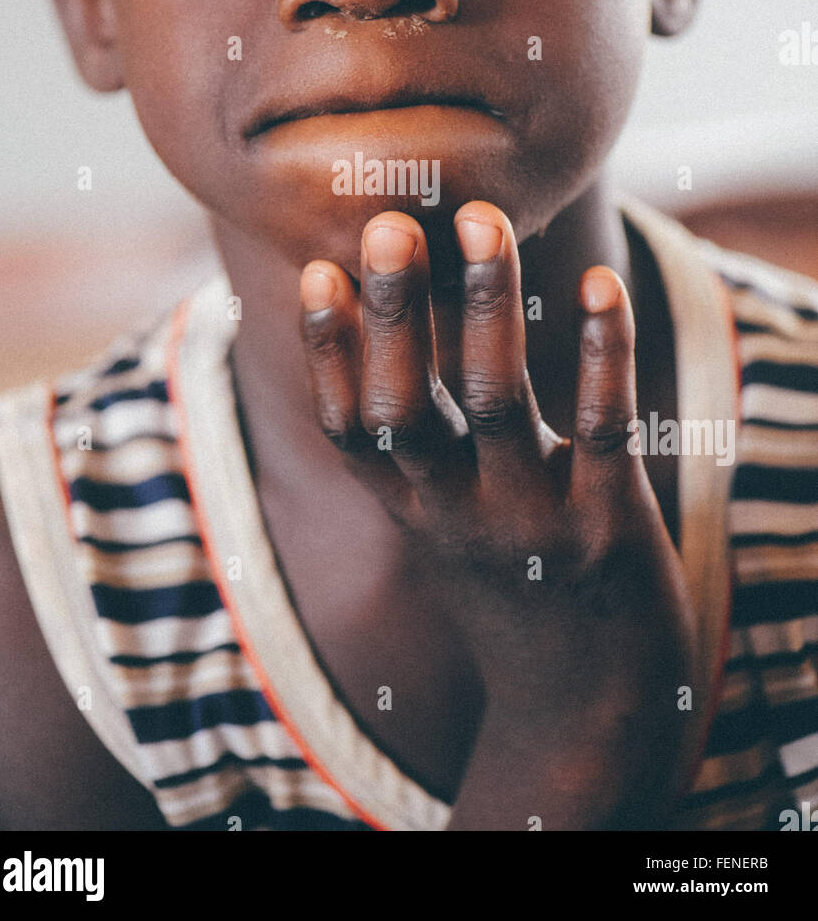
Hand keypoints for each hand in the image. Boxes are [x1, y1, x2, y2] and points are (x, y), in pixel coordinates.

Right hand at [298, 202, 697, 828]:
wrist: (591, 706)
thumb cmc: (511, 583)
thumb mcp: (446, 522)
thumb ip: (418, 447)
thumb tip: (386, 335)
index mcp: (409, 511)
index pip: (350, 428)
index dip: (328, 352)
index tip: (316, 271)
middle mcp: (455, 517)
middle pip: (406, 407)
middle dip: (395, 313)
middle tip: (390, 224)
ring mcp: (530, 524)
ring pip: (495, 401)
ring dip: (486, 304)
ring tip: (483, 219)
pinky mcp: (610, 529)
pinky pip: (602, 428)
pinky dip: (602, 354)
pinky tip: (600, 285)